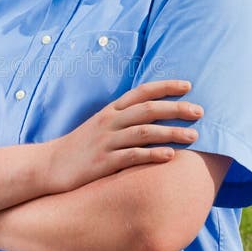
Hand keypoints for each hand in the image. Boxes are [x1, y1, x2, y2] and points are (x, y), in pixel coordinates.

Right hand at [46, 80, 202, 192]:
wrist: (51, 164)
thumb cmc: (82, 146)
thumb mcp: (101, 124)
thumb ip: (124, 117)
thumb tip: (154, 113)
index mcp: (110, 110)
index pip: (142, 92)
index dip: (165, 87)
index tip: (188, 86)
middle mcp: (109, 122)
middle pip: (148, 109)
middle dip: (176, 109)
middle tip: (200, 111)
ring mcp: (106, 141)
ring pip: (144, 132)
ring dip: (171, 132)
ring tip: (194, 136)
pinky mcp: (103, 162)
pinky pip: (132, 156)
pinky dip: (153, 154)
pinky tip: (170, 156)